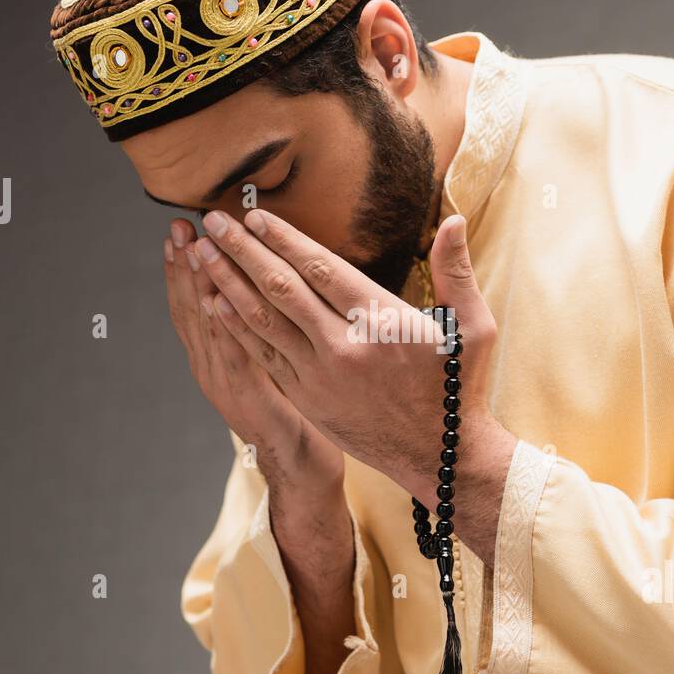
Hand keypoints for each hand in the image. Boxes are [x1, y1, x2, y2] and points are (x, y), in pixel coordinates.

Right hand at [163, 219, 344, 501]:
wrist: (300, 466)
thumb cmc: (294, 409)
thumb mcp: (271, 359)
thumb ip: (259, 326)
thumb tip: (262, 282)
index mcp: (214, 357)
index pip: (192, 304)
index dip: (183, 267)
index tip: (180, 230)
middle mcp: (210, 368)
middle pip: (190, 309)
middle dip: (184, 265)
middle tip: (179, 226)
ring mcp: (224, 384)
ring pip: (206, 326)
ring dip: (198, 285)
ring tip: (193, 248)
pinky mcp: (247, 399)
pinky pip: (232, 356)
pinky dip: (222, 328)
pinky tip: (217, 300)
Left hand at [190, 207, 499, 501]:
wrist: (440, 457)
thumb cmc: (457, 388)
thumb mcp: (473, 328)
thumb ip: (456, 271)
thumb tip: (453, 220)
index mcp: (382, 323)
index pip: (322, 270)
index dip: (285, 240)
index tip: (256, 216)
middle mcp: (344, 348)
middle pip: (283, 289)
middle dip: (243, 251)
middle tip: (214, 221)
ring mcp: (320, 377)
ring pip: (264, 321)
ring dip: (228, 283)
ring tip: (201, 254)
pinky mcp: (307, 399)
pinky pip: (263, 356)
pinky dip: (236, 327)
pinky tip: (213, 303)